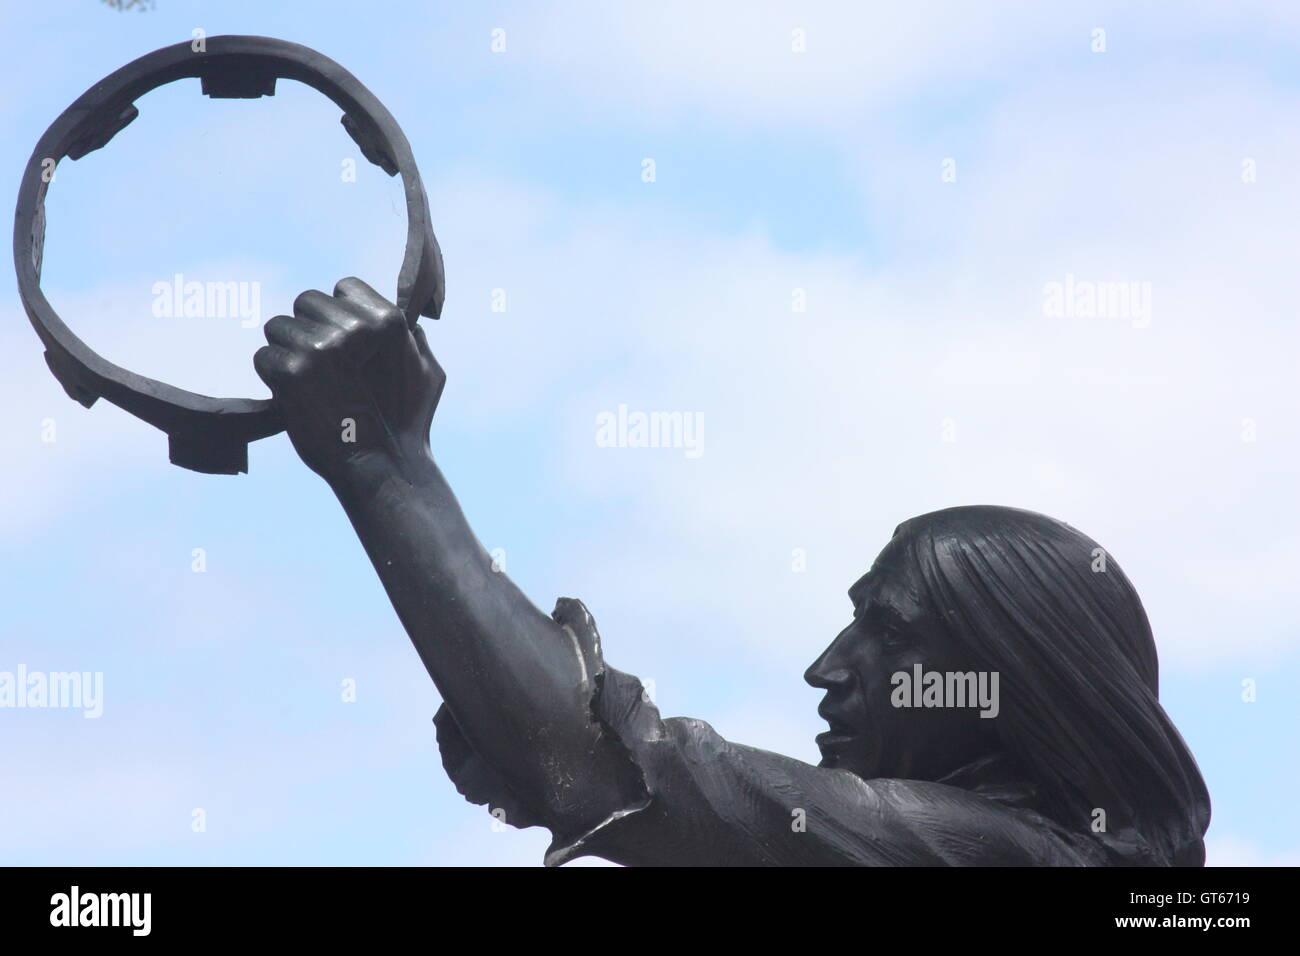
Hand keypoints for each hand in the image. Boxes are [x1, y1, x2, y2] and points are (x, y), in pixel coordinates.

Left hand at [254, 277, 444, 481]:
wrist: (382, 467)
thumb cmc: (408, 425)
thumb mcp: (429, 373)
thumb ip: (414, 341)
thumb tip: (407, 325)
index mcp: (387, 321)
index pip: (344, 287)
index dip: (341, 312)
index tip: (344, 338)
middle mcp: (352, 328)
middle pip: (306, 301)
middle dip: (310, 327)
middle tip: (321, 362)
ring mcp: (318, 349)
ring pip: (278, 327)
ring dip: (287, 350)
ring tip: (306, 380)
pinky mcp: (290, 373)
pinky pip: (264, 356)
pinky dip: (273, 376)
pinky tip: (293, 394)